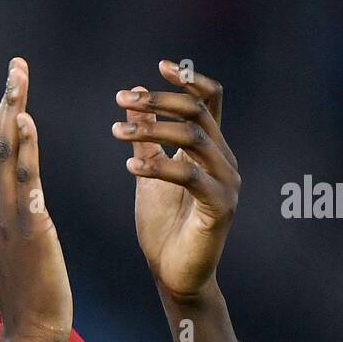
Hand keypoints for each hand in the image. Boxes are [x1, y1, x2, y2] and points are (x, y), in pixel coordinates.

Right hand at [0, 57, 71, 341]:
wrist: (34, 331)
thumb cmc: (32, 297)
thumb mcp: (14, 254)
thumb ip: (11, 224)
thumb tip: (20, 204)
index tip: (11, 92)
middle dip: (4, 103)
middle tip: (16, 67)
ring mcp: (4, 220)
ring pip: (3, 156)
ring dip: (12, 112)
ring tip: (19, 78)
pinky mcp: (27, 229)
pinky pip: (24, 180)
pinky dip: (23, 147)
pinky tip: (26, 119)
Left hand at [113, 60, 240, 302]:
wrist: (174, 275)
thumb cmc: (164, 226)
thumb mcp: (149, 174)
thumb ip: (146, 140)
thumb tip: (133, 102)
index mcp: (211, 150)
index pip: (209, 102)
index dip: (189, 80)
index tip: (160, 66)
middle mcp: (224, 161)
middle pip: (198, 113)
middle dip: (159, 102)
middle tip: (123, 100)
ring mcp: (226, 183)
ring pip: (194, 138)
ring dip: (153, 129)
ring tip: (116, 132)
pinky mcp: (220, 207)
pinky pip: (189, 175)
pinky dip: (158, 166)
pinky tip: (130, 166)